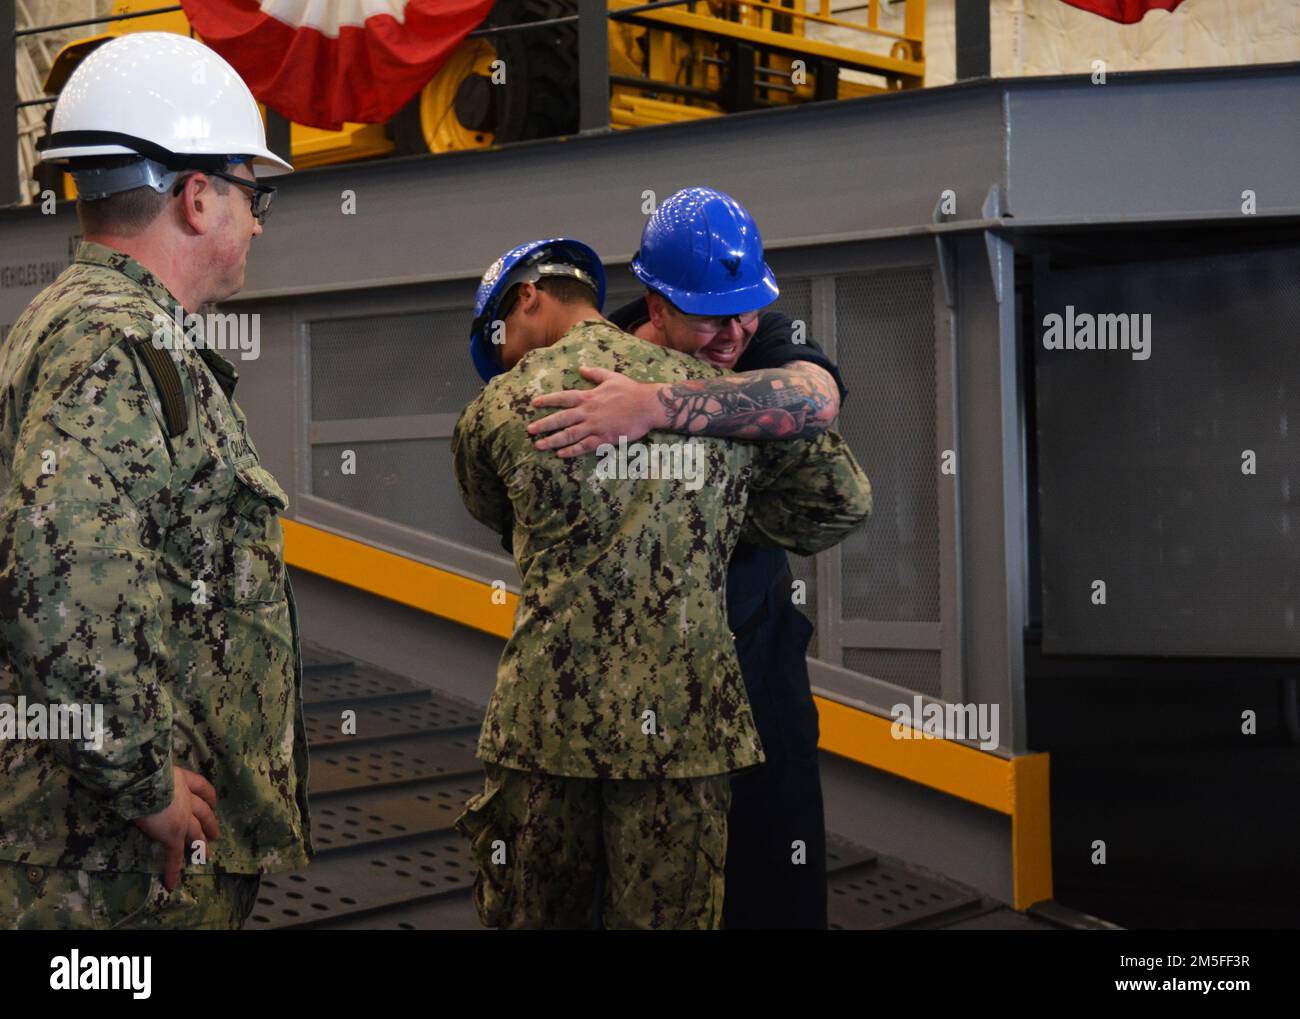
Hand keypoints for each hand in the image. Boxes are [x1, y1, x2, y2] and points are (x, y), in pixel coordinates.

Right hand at [132, 765, 219, 891]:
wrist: (146, 781)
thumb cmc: (145, 770)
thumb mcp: (153, 766)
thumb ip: (153, 771)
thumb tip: (140, 770)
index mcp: (182, 779)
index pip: (201, 787)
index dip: (208, 796)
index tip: (212, 802)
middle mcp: (187, 798)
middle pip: (203, 812)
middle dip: (209, 823)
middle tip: (215, 834)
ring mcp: (182, 818)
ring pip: (196, 833)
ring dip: (200, 845)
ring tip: (206, 855)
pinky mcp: (173, 835)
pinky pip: (173, 856)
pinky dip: (173, 870)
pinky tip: (172, 883)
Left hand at [527, 367, 662, 456]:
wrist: (648, 406)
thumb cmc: (631, 390)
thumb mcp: (611, 377)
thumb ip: (594, 373)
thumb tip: (581, 368)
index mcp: (589, 396)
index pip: (563, 398)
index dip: (548, 400)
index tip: (534, 403)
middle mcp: (588, 412)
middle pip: (561, 419)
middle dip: (543, 424)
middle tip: (529, 430)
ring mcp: (595, 426)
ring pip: (569, 435)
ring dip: (553, 440)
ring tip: (539, 445)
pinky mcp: (604, 438)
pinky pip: (584, 446)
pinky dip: (572, 450)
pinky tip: (561, 454)